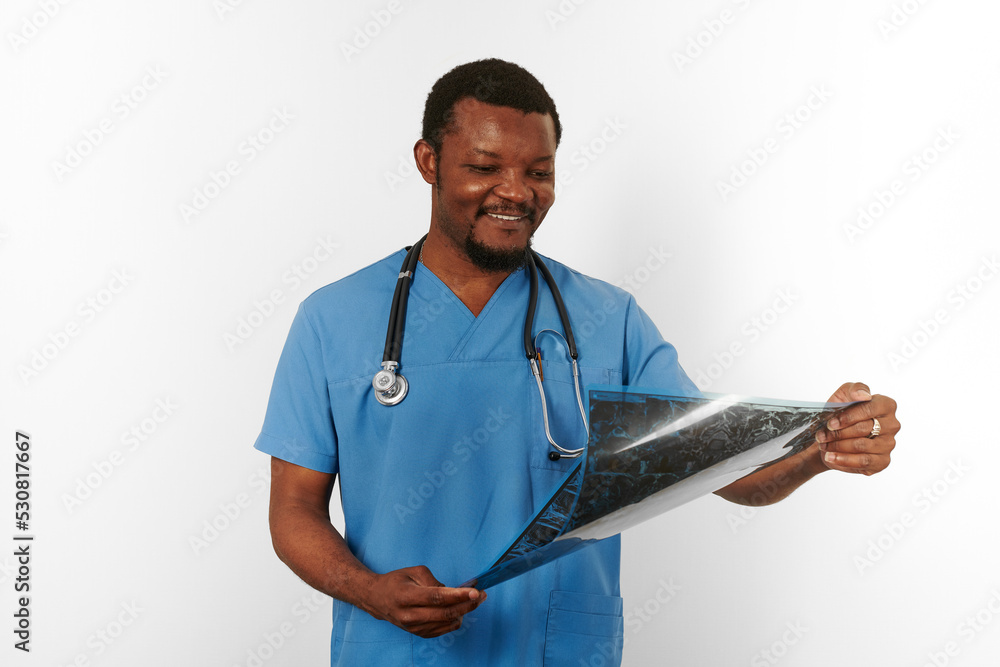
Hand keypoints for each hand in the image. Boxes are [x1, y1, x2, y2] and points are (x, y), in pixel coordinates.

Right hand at [364, 565, 485, 637]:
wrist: (377, 599)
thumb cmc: (396, 582)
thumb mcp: (413, 572)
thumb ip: (434, 581)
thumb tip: (453, 592)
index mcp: (406, 596)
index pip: (436, 597)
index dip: (457, 595)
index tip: (475, 591)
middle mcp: (409, 615)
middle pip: (445, 613)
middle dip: (467, 605)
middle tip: (482, 595)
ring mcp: (414, 628)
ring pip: (446, 623)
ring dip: (464, 612)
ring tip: (474, 600)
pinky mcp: (419, 634)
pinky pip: (443, 629)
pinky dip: (455, 620)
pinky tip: (460, 609)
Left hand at [815, 382, 898, 475]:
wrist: (832, 436)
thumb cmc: (840, 414)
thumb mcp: (843, 395)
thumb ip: (854, 388)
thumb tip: (865, 395)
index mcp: (886, 405)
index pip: (869, 409)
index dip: (847, 417)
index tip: (830, 423)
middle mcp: (892, 425)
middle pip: (863, 429)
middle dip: (838, 433)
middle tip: (822, 436)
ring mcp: (889, 444)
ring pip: (861, 446)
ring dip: (838, 446)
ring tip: (824, 445)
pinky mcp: (882, 461)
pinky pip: (864, 462)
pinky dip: (844, 460)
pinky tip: (831, 457)